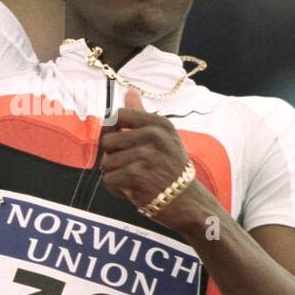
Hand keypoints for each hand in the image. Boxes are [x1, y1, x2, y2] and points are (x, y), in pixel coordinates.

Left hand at [100, 88, 202, 231]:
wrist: (188, 203)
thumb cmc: (171, 169)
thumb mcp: (163, 138)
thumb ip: (142, 115)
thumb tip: (129, 91)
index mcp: (159, 123)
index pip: (118, 115)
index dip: (112, 131)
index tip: (122, 145)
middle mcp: (154, 136)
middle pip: (107, 141)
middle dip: (113, 157)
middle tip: (133, 167)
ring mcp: (146, 155)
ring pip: (106, 162)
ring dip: (116, 176)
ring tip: (136, 180)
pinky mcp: (137, 175)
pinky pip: (108, 180)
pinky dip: (116, 189)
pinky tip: (133, 191)